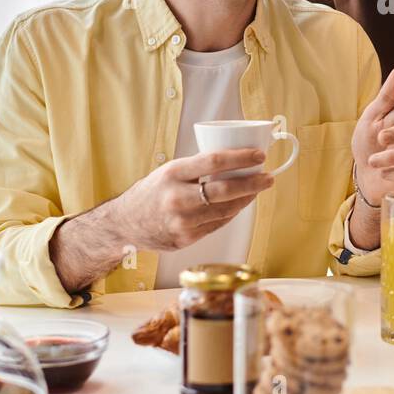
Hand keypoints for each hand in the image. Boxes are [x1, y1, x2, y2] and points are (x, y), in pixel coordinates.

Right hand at [118, 148, 273, 250]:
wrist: (125, 223)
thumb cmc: (152, 192)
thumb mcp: (169, 171)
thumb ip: (197, 168)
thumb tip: (236, 162)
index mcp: (173, 174)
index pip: (214, 161)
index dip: (241, 158)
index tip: (259, 155)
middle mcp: (177, 198)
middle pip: (225, 190)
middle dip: (252, 183)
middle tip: (268, 177)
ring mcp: (181, 221)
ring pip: (225, 210)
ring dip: (246, 199)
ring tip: (257, 189)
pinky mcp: (185, 239)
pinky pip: (217, 224)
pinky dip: (231, 214)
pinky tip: (238, 205)